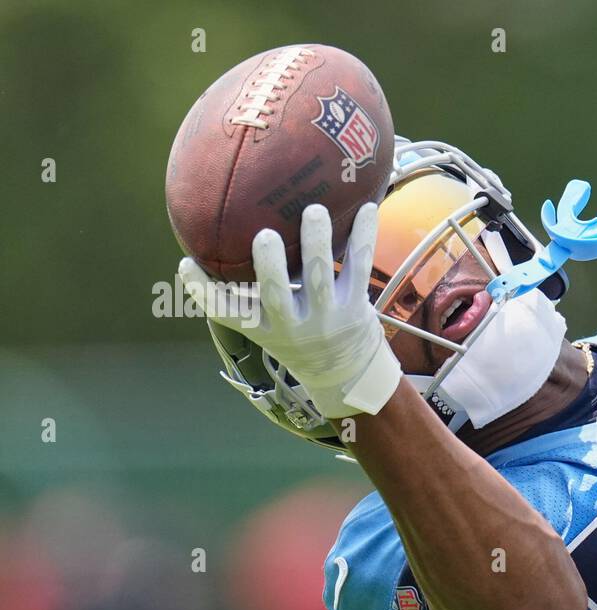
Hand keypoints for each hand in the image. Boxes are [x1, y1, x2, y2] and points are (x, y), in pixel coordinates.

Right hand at [179, 203, 400, 419]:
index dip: (203, 292)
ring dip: (317, 244)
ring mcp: (327, 317)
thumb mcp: (269, 325)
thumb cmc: (298, 335)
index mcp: (265, 328)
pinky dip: (363, 237)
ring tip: (314, 210)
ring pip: (321, 279)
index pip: (227, 314)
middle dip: (271, 267)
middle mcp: (294, 325)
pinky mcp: (356, 305)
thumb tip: (214, 239)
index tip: (186, 263)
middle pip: (278, 296)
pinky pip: (358, 267)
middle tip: (265, 235)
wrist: (346, 372)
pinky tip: (368, 208)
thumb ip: (247, 294)